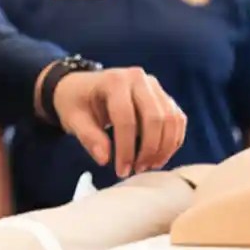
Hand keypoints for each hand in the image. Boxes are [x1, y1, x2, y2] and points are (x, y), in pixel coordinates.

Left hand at [51, 68, 186, 177]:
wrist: (83, 87)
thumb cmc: (76, 102)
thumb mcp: (73, 119)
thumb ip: (88, 137)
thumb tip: (105, 159)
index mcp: (114, 81)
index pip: (126, 118)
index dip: (126, 148)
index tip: (121, 171)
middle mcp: (138, 78)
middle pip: (155, 118)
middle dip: (149, 149)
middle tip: (137, 170)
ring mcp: (154, 86)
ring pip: (171, 119)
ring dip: (164, 147)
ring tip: (148, 166)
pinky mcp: (163, 96)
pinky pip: (177, 120)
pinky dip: (172, 141)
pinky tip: (158, 156)